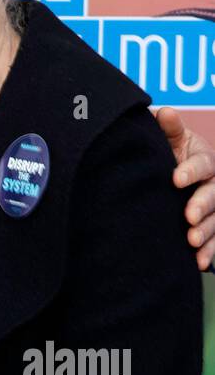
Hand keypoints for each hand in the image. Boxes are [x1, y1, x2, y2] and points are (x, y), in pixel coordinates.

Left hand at [154, 107, 214, 269]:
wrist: (170, 178)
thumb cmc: (170, 154)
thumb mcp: (170, 139)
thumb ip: (168, 128)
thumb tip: (165, 112)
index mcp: (205, 159)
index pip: (203, 164)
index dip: (190, 171)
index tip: (174, 179)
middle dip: (202, 205)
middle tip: (189, 216)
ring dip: (207, 231)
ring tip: (192, 241)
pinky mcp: (211, 226)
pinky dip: (208, 252)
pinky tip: (199, 262)